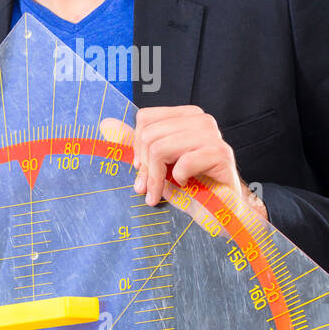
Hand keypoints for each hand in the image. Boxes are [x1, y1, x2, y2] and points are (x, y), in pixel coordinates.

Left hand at [99, 106, 267, 220]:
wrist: (223, 212)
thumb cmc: (191, 189)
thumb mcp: (157, 166)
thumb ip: (135, 145)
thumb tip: (105, 124)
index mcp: (186, 116)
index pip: (145, 118)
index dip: (137, 146)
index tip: (141, 169)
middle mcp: (201, 120)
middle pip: (150, 134)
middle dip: (144, 167)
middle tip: (147, 188)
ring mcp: (213, 135)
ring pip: (162, 148)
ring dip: (156, 178)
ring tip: (160, 193)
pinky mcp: (220, 154)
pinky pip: (183, 162)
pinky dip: (179, 179)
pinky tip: (188, 185)